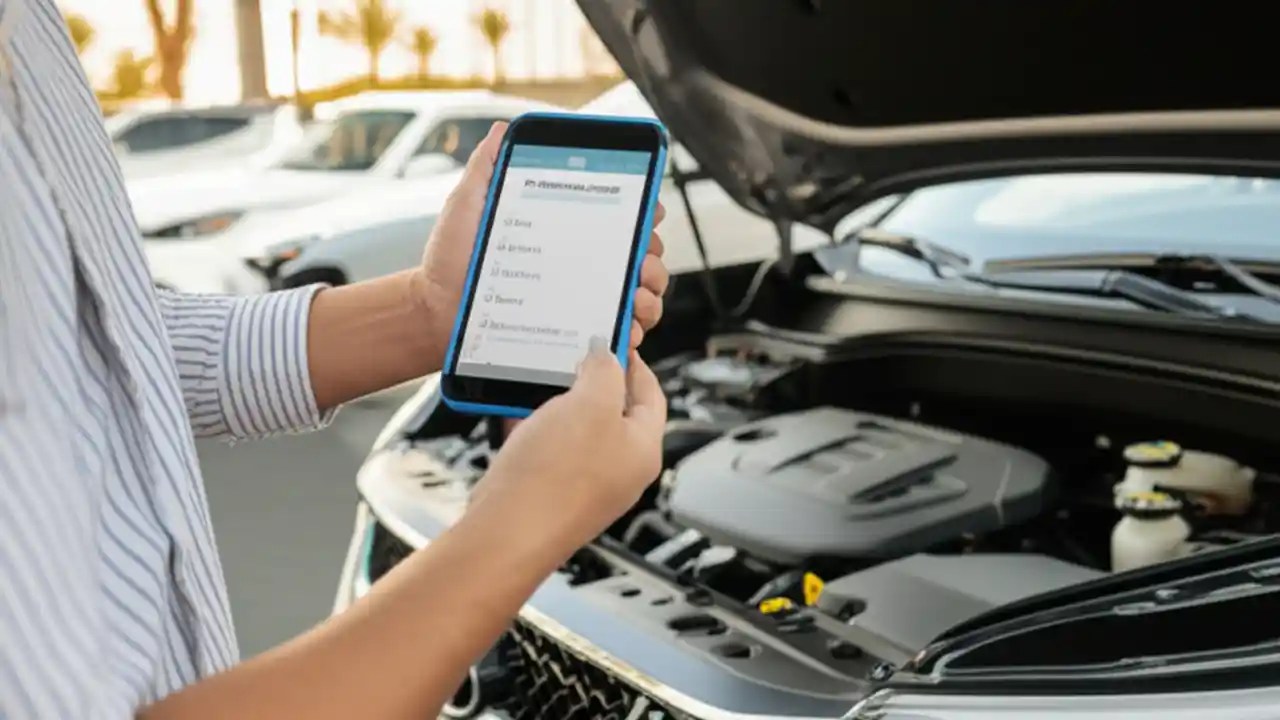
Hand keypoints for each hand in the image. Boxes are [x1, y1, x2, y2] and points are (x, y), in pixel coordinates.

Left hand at [411, 123, 670, 363]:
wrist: (436, 309)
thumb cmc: (452, 258)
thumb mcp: (469, 203)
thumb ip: (488, 166)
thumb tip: (506, 129)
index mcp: (568, 229)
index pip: (622, 216)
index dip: (645, 211)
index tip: (649, 211)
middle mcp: (582, 264)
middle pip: (644, 256)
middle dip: (654, 256)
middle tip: (640, 261)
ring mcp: (583, 300)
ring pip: (643, 295)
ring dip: (650, 294)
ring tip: (632, 295)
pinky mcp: (577, 334)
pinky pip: (621, 335)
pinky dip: (632, 331)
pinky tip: (624, 327)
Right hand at [468, 343, 667, 547]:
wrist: (507, 533)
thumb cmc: (554, 479)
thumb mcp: (590, 403)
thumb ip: (605, 370)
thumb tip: (606, 352)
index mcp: (644, 450)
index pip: (651, 394)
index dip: (633, 363)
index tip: (615, 340)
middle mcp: (620, 471)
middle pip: (615, 412)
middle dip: (592, 381)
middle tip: (573, 357)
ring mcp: (586, 485)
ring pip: (578, 430)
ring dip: (560, 404)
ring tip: (541, 384)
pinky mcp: (553, 492)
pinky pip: (548, 450)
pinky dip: (535, 428)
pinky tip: (516, 418)